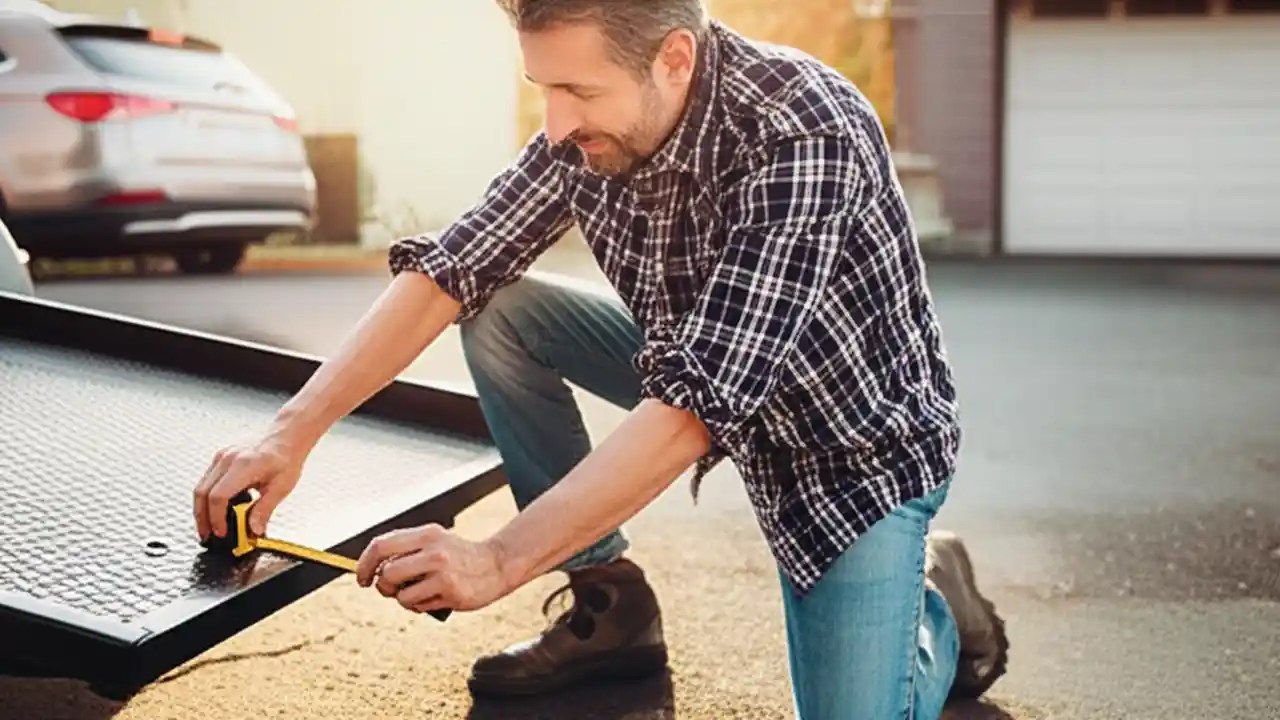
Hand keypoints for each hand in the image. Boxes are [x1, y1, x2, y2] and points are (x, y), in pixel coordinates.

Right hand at [193, 430, 306, 541]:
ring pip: (200, 487)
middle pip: (202, 492)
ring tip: (209, 527)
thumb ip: (265, 509)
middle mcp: (228, 459)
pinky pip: (206, 481)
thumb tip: (253, 530)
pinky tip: (214, 511)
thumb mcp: (281, 487)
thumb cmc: (286, 458)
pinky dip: (206, 499)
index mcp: (244, 465)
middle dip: (202, 518)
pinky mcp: (220, 458)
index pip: (218, 496)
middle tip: (208, 535)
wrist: (285, 438)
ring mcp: (222, 457)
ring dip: (201, 510)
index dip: (216, 518)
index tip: (221, 532)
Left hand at [356, 524, 510, 613]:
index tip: (362, 578)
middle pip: (387, 573)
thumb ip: (407, 551)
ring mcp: (442, 572)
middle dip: (383, 586)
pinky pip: (417, 605)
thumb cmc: (459, 556)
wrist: (497, 565)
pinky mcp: (450, 592)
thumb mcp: (435, 542)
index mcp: (426, 534)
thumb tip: (372, 569)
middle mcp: (434, 551)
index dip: (364, 564)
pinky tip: (433, 598)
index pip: (381, 545)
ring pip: (400, 594)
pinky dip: (419, 606)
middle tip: (390, 589)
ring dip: (403, 599)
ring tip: (418, 593)